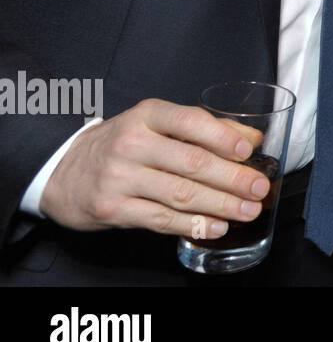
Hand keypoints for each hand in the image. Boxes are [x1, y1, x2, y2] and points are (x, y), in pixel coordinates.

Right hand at [41, 98, 271, 240]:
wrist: (65, 171)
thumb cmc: (123, 144)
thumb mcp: (157, 124)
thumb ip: (205, 127)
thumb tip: (252, 137)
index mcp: (147, 115)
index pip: (190, 121)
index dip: (222, 137)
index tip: (249, 150)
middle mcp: (131, 144)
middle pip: (192, 163)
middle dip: (233, 178)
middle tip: (259, 188)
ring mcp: (119, 178)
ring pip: (181, 194)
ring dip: (221, 205)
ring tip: (248, 210)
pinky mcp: (112, 209)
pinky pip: (161, 219)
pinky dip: (194, 224)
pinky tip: (217, 226)